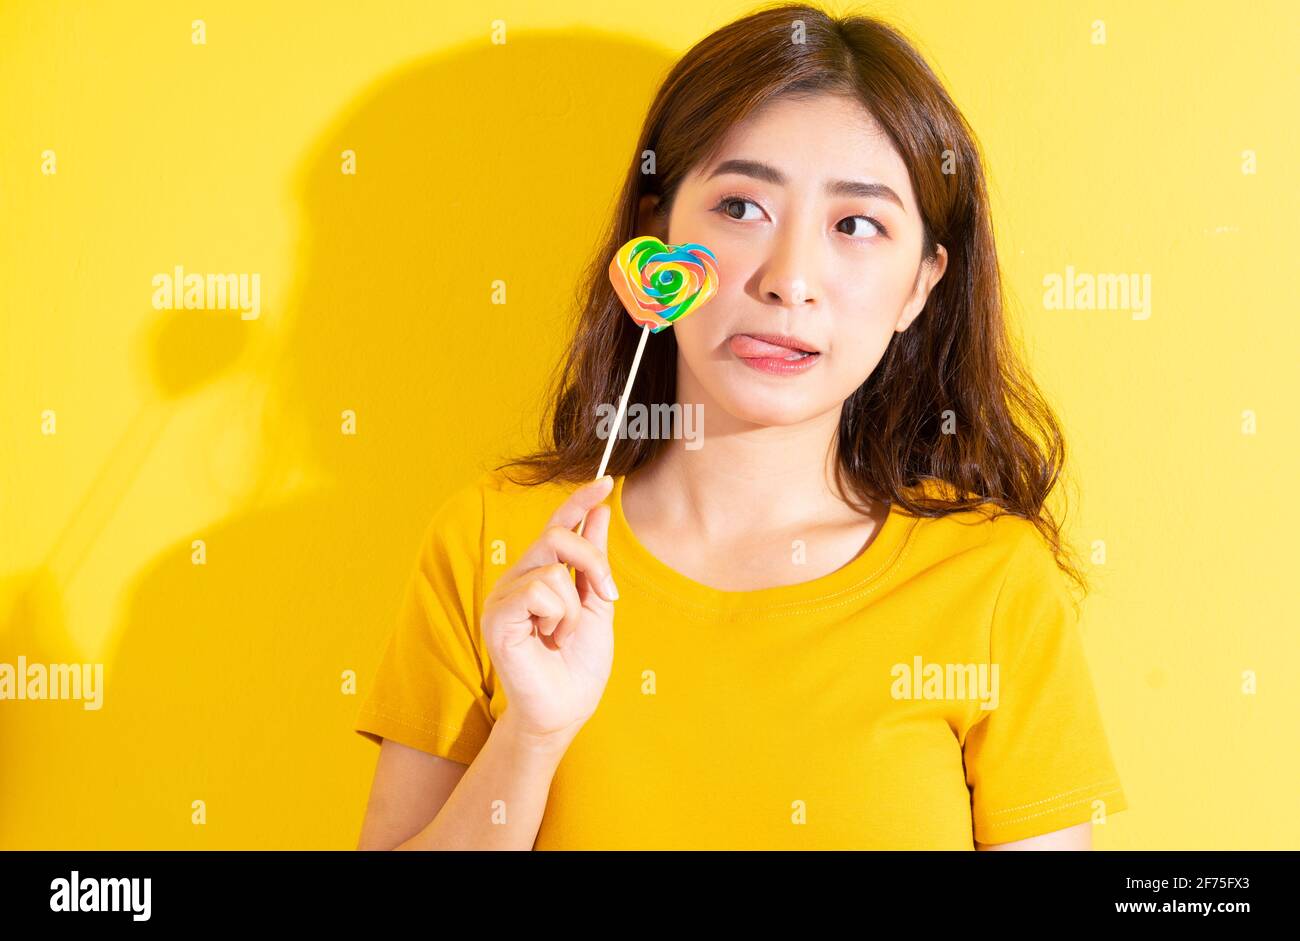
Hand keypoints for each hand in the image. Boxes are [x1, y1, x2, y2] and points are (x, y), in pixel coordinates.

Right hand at [481, 475, 618, 746]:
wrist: (565, 710)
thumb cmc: (577, 665)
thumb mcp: (596, 604)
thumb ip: (594, 562)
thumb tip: (599, 512)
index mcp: (538, 574)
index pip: (557, 527)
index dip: (579, 502)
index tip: (607, 481)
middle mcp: (516, 579)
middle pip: (557, 537)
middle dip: (593, 562)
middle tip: (607, 595)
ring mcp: (503, 597)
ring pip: (552, 568)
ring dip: (573, 607)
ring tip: (562, 634)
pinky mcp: (497, 617)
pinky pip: (539, 591)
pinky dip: (558, 617)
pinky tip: (548, 639)